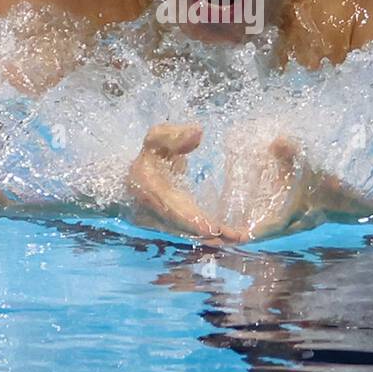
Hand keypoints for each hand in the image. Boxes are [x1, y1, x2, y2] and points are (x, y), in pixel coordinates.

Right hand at [127, 126, 318, 242]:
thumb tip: (198, 132)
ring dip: (213, 238)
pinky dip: (211, 236)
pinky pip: (191, 233)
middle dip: (208, 233)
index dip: (190, 220)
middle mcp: (155, 211)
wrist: (132, 181)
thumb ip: (173, 135)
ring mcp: (163, 223)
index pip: (170, 208)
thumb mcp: (156, 139)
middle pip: (183, 227)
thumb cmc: (150, 155)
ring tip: (240, 237)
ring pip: (189, 234)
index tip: (212, 227)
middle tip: (235, 235)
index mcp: (149, 189)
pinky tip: (232, 237)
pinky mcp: (173, 227)